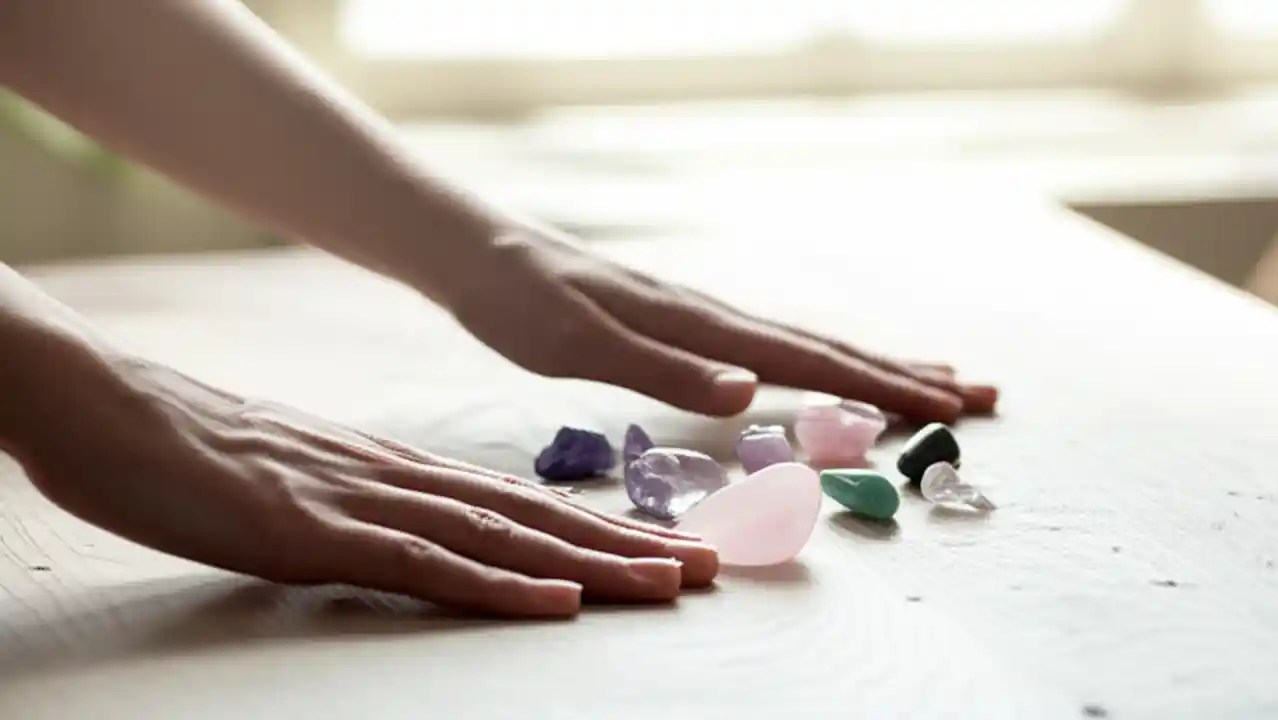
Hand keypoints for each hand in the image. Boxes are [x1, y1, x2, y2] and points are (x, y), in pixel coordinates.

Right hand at [18, 352, 717, 617]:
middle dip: (630, 546)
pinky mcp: (317, 534)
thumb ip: (376, 508)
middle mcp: (405, 482)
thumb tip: (432, 533)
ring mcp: (365, 505)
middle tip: (710, 569)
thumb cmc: (207, 455)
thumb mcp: (312, 483)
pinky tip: (552, 598)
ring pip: (503, 537)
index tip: (673, 551)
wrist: (118, 413)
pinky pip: (422, 563)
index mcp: (405, 473)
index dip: (605, 529)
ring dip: (591, 563)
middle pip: (538, 518)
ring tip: (667, 582)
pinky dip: (496, 583)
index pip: (526, 506)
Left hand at [444, 223, 997, 421]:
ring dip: (872, 363)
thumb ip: (663, 369)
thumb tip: (752, 392)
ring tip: (930, 378)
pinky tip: (817, 367)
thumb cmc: (518, 303)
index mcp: (697, 325)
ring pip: (803, 342)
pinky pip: (767, 342)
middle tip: (981, 394)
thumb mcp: (578, 346)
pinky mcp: (678, 318)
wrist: (477, 252)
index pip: (807, 360)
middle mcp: (711, 314)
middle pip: (826, 347)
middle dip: (904, 373)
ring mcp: (698, 314)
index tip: (948, 405)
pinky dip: (815, 359)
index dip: (879, 386)